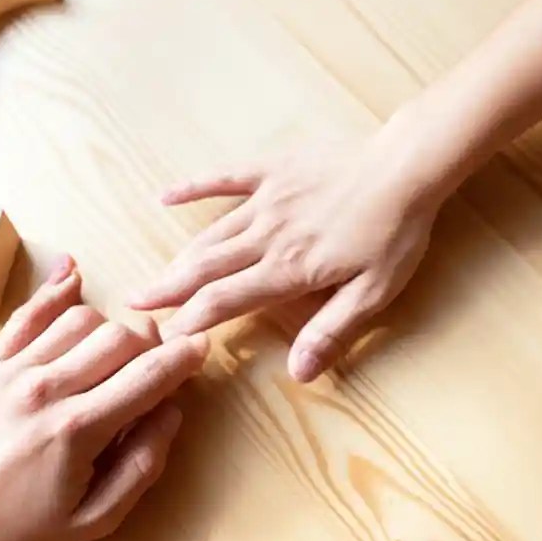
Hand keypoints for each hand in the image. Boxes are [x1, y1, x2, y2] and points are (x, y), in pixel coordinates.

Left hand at [0, 256, 209, 540]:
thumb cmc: (23, 534)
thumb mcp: (98, 519)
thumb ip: (143, 465)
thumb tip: (172, 413)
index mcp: (78, 430)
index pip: (148, 374)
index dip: (183, 357)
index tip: (201, 347)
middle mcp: (45, 391)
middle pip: (118, 337)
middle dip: (149, 344)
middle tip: (155, 363)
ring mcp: (10, 376)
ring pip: (78, 319)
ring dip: (107, 328)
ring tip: (114, 352)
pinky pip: (24, 317)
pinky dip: (52, 292)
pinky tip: (73, 274)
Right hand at [130, 136, 437, 382]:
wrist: (407, 167)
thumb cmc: (395, 233)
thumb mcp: (373, 292)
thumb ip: (332, 330)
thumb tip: (300, 373)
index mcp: (287, 270)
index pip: (225, 301)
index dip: (191, 321)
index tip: (164, 339)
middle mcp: (266, 237)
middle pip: (205, 268)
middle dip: (168, 291)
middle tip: (134, 308)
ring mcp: (266, 200)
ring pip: (211, 234)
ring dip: (179, 257)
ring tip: (153, 277)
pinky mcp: (273, 169)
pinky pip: (224, 177)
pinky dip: (193, 187)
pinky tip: (165, 196)